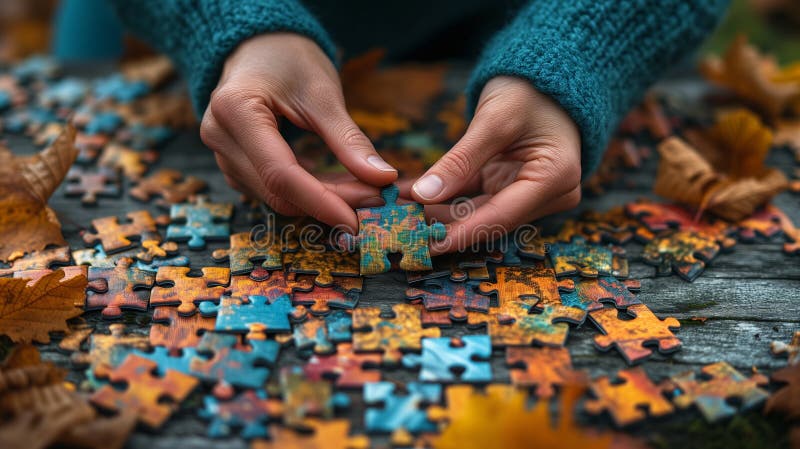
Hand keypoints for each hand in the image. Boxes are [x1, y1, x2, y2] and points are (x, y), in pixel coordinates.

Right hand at [200, 33, 397, 230]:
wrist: (259, 47)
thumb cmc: (289, 59)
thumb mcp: (323, 93)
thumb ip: (348, 139)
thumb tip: (382, 178)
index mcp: (235, 110)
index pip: (280, 174)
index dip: (321, 201)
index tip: (358, 218)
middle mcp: (219, 136)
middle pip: (277, 191)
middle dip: (328, 201)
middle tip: (375, 199)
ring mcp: (222, 154)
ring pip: (276, 197)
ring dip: (321, 199)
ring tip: (363, 188)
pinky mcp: (234, 165)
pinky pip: (272, 190)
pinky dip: (308, 193)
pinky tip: (338, 184)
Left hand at [407, 76, 581, 254]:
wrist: (545, 73)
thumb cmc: (529, 89)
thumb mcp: (493, 121)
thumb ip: (460, 161)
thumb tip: (423, 196)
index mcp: (554, 180)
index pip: (500, 217)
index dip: (459, 234)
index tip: (423, 246)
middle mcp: (546, 194)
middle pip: (487, 220)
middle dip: (441, 225)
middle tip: (399, 230)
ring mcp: (526, 191)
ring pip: (475, 212)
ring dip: (437, 213)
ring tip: (396, 214)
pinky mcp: (507, 184)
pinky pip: (471, 198)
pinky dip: (443, 198)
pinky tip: (409, 198)